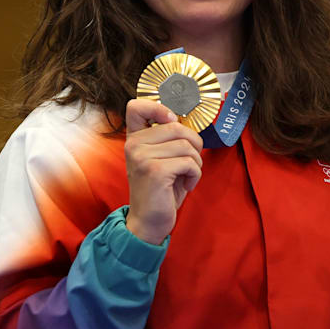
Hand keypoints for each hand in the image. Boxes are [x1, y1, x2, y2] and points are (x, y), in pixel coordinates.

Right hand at [123, 98, 203, 244]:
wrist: (149, 222)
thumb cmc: (161, 190)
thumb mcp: (162, 158)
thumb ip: (168, 138)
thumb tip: (185, 120)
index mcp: (134, 139)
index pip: (136, 106)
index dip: (159, 108)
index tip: (171, 123)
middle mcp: (133, 145)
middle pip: (177, 127)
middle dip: (193, 145)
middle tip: (190, 163)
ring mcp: (142, 157)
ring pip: (186, 145)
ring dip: (196, 162)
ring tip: (187, 176)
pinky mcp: (154, 170)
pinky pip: (189, 162)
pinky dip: (195, 174)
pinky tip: (187, 185)